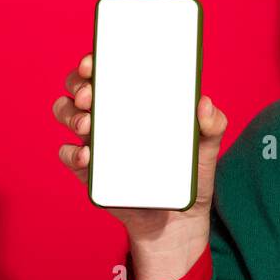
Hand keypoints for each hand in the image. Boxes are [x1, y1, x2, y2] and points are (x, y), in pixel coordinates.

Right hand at [53, 52, 227, 279]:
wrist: (179, 218)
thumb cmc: (191, 172)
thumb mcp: (207, 146)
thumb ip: (213, 124)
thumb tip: (203, 103)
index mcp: (135, 99)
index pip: (108, 70)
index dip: (95, 61)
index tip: (94, 61)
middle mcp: (111, 115)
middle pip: (79, 87)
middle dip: (78, 85)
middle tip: (91, 95)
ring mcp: (97, 141)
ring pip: (66, 114)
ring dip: (70, 114)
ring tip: (87, 125)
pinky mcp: (90, 170)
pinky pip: (68, 155)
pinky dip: (71, 153)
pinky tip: (87, 156)